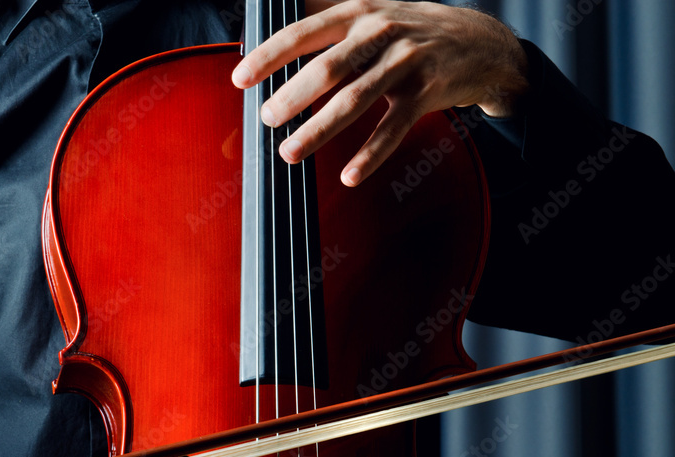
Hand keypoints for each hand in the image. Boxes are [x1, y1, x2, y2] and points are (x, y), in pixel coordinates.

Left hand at [232, 0, 528, 184]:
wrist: (481, 42)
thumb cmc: (412, 30)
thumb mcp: (371, 12)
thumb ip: (326, 26)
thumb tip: (268, 45)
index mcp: (358, 11)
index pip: (305, 32)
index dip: (270, 55)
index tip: (240, 79)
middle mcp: (380, 31)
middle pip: (328, 67)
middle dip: (292, 96)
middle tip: (266, 119)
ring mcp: (405, 61)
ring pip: (355, 100)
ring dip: (319, 129)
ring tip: (289, 152)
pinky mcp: (426, 91)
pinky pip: (392, 128)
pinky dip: (370, 154)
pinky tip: (349, 176)